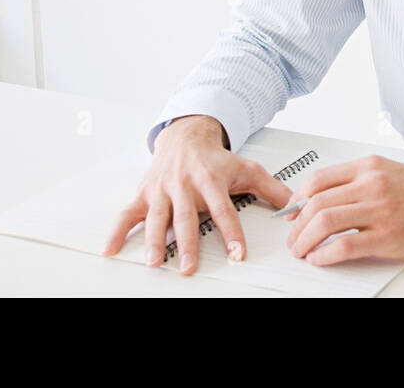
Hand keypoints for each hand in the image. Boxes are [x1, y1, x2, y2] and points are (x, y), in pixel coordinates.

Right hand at [101, 115, 291, 274]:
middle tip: (189, 267)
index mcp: (210, 180)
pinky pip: (127, 214)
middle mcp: (184, 185)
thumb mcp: (246, 168)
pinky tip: (110, 248)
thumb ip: (271, 188)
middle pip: (186, 218)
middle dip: (188, 244)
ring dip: (154, 241)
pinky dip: (117, 231)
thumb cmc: (215, 158)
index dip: (231, 233)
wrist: (186, 136)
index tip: (237, 254)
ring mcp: (162, 190)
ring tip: (154, 262)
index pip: (223, 210)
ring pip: (157, 218)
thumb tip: (294, 206)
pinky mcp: (144, 194)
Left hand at [283, 154, 403, 265]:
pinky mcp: (389, 237)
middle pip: (316, 202)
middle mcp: (372, 185)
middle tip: (292, 237)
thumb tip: (329, 197)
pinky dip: (325, 255)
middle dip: (295, 224)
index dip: (297, 199)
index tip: (292, 213)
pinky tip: (321, 259)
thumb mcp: (394, 173)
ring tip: (302, 250)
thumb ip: (362, 181)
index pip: (318, 179)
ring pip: (324, 222)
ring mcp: (380, 210)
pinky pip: (344, 246)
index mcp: (370, 167)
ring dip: (304, 240)